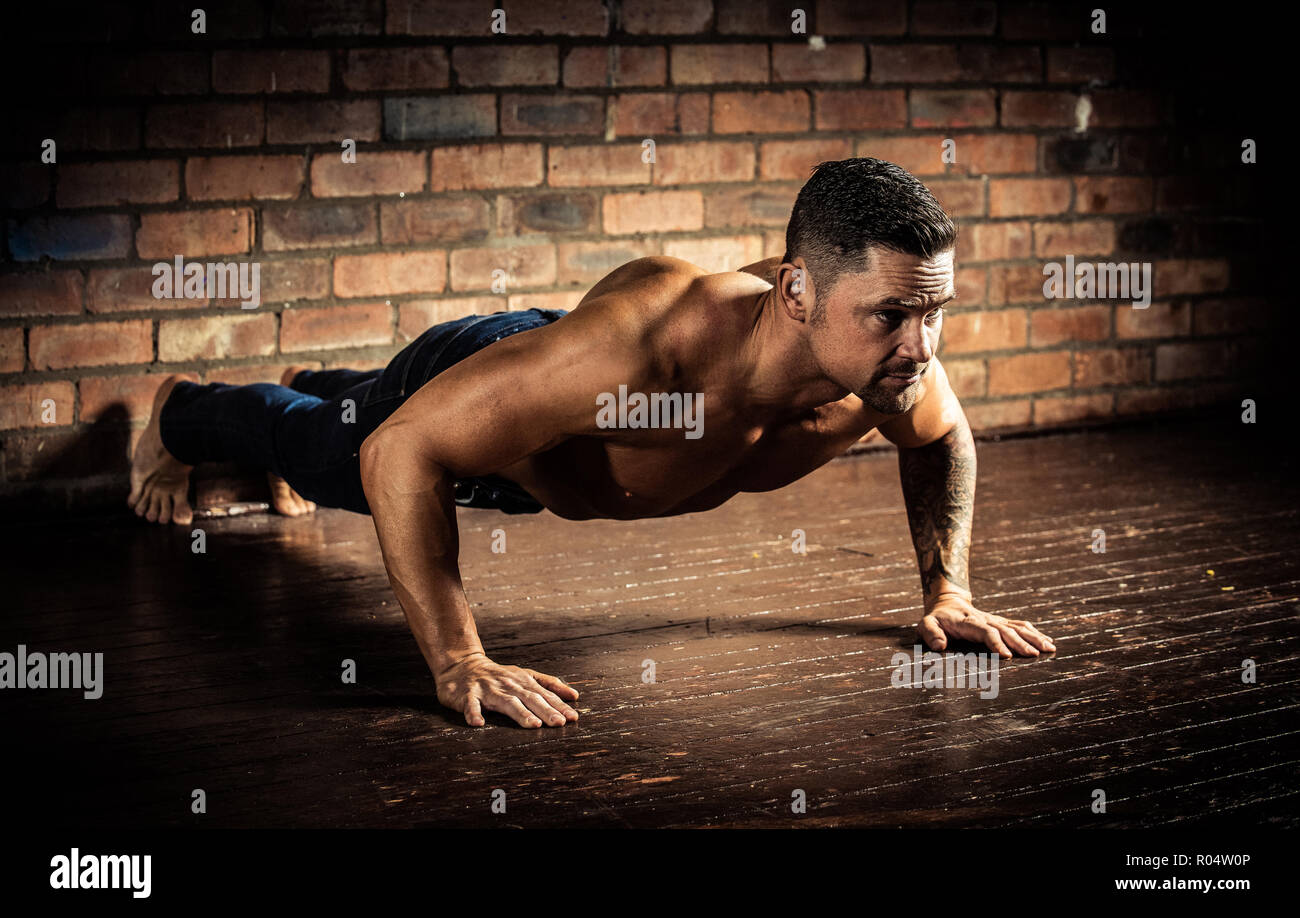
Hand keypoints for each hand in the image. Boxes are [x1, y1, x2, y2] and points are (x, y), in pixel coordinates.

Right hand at [436, 652, 580, 727]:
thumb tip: (574, 695)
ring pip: (506, 702)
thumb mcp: (525, 675)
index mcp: (523, 681)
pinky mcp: (467, 695)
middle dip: (545, 711)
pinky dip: (473, 713)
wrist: (462, 666)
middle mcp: (508, 685)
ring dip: (520, 713)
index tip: (573, 717)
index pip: (544, 695)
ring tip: (533, 724)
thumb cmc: (499, 675)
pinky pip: (470, 705)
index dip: (559, 706)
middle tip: (559, 723)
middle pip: (530, 698)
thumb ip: (548, 684)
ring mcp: (488, 689)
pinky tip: (478, 723)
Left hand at [918, 595, 1055, 657]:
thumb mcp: (925, 624)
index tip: (1006, 656)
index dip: (996, 643)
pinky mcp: (1001, 622)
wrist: (947, 601)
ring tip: (1049, 648)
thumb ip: (930, 634)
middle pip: (1006, 630)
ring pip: (1017, 628)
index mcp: (968, 622)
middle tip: (1034, 656)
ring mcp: (995, 620)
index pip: (985, 631)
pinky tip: (1048, 641)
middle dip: (1020, 643)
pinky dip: (1035, 633)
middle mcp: (985, 620)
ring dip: (1033, 638)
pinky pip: (1020, 626)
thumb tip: (940, 646)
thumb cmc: (936, 618)